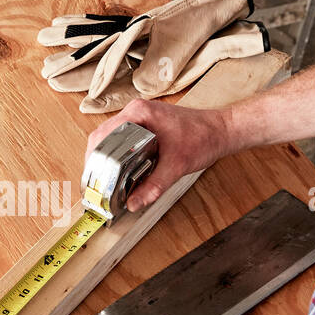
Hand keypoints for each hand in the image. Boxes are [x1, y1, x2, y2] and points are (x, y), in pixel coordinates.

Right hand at [86, 98, 235, 211]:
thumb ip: (154, 186)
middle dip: (97, 161)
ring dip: (106, 159)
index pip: (103, 136)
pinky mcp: (144, 126)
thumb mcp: (176, 166)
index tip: (93, 178)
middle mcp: (134, 112)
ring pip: (110, 139)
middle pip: (102, 137)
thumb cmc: (203, 137)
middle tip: (97, 183)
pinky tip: (119, 171)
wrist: (221, 130)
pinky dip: (117, 155)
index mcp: (138, 114)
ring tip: (105, 179)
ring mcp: (139, 118)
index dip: (94, 159)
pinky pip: (122, 140)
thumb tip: (135, 203)